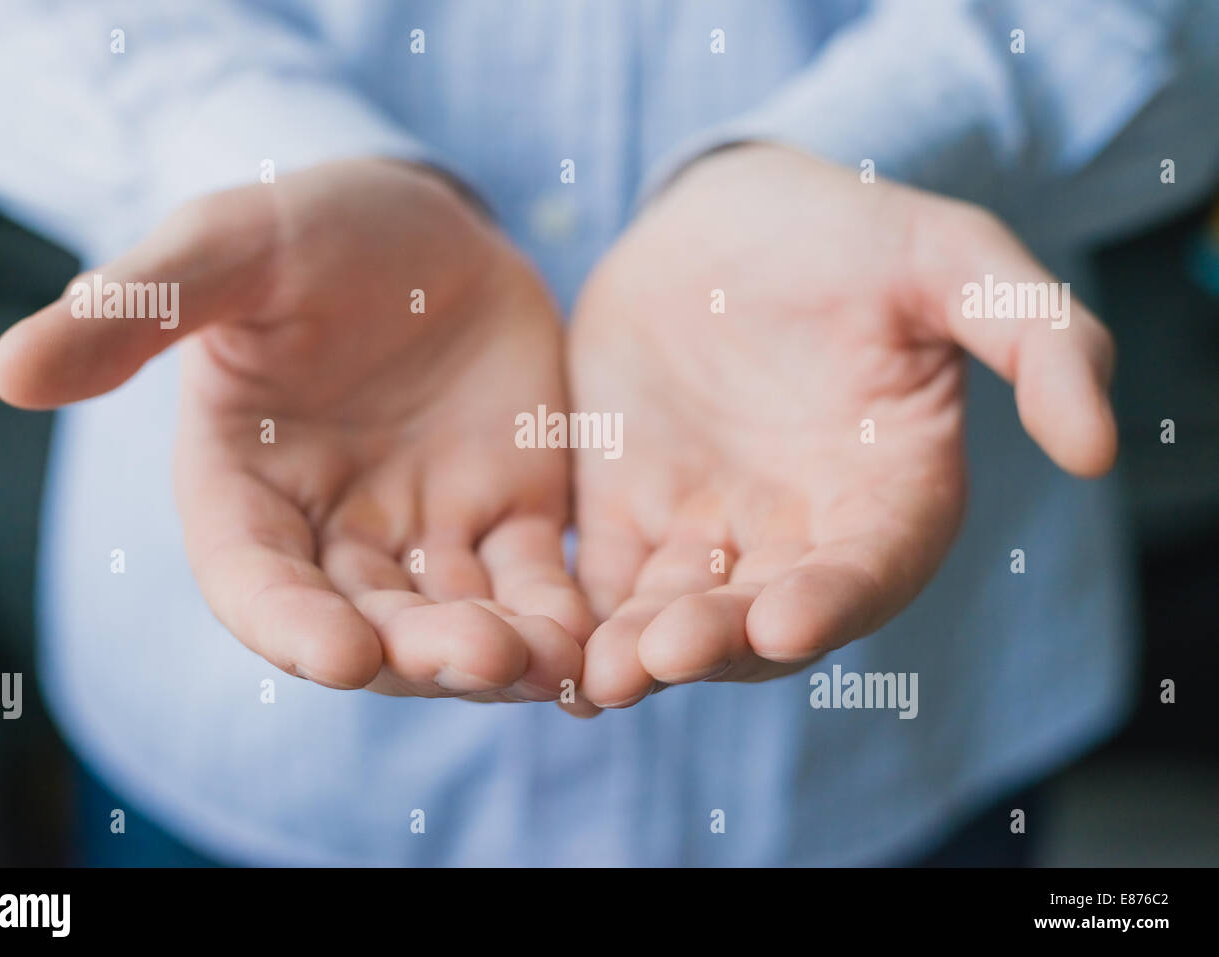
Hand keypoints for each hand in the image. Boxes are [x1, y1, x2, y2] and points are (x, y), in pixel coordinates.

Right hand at [0, 158, 594, 706]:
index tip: (339, 656)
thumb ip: (140, 309)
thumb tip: (10, 373)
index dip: (290, 627)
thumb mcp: (229, 249)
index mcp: (245, 489)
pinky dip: (560, 614)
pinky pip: (535, 582)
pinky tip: (594, 639)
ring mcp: (427, 533)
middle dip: (418, 652)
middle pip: (367, 623)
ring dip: (498, 651)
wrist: (429, 224)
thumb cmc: (311, 231)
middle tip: (479, 660)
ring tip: (548, 661)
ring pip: (456, 619)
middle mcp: (334, 533)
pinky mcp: (510, 516)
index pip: (255, 583)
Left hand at [569, 144, 1115, 706]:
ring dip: (640, 649)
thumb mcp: (954, 260)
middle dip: (717, 642)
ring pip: (677, 613)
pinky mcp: (629, 517)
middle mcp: (799, 535)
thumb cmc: (852, 235)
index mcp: (888, 493)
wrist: (723, 218)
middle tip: (661, 656)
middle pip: (764, 614)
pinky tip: (544, 637)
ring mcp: (709, 532)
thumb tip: (1099, 447)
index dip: (835, 601)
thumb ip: (1037, 339)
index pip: (870, 569)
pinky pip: (604, 580)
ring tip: (599, 670)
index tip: (785, 623)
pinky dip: (579, 614)